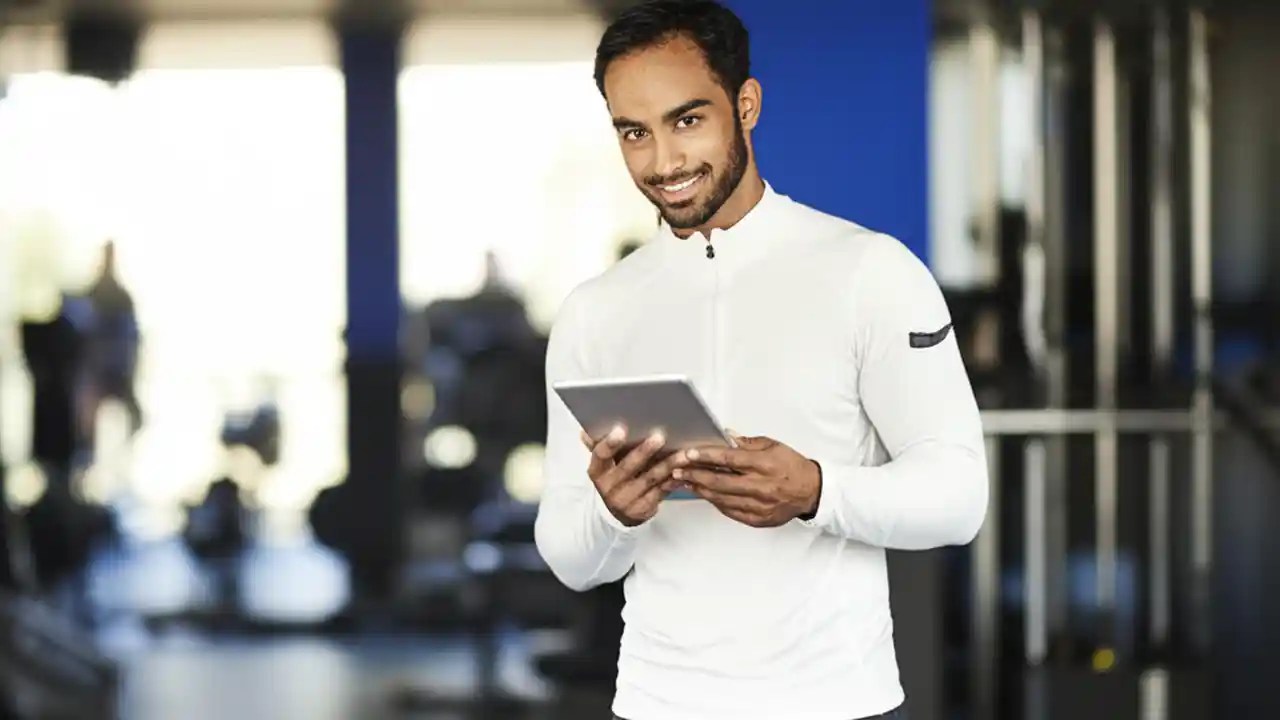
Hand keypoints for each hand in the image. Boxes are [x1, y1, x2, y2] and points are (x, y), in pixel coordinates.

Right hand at [581, 425, 691, 526]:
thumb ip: (598, 446)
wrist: (615, 514)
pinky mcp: (643, 509)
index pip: (600, 456)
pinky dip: (674, 480)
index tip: (621, 429)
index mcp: (597, 472)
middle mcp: (609, 487)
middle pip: (627, 467)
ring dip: (668, 465)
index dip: (610, 444)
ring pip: (649, 479)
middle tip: (659, 437)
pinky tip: (685, 470)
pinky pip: (661, 492)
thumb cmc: (612, 480)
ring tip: (683, 453)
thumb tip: (585, 432)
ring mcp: (626, 500)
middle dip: (644, 452)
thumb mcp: (602, 466)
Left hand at [673, 434, 820, 527]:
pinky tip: (704, 494)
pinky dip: (715, 502)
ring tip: (684, 482)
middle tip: (676, 470)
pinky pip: (730, 511)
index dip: (706, 456)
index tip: (688, 454)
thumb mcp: (773, 446)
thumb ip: (748, 443)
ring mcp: (759, 505)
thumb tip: (727, 437)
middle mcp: (760, 486)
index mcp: (764, 464)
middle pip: (720, 482)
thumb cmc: (792, 466)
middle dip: (694, 475)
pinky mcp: (758, 519)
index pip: (729, 459)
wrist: (812, 492)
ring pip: (721, 499)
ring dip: (700, 490)